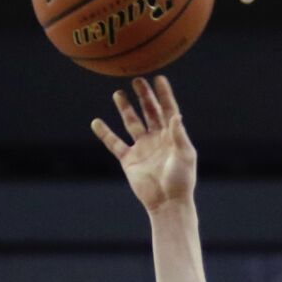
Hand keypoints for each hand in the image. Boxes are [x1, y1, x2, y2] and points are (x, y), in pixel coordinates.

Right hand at [92, 76, 196, 213]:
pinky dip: (105, 133)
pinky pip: (114, 144)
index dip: (164, 94)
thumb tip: (175, 115)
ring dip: (125, 109)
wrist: (167, 202)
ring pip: (131, 123)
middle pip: (149, 111)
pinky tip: (96, 122)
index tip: (159, 78)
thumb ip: (179, 135)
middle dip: (144, 96)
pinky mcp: (129, 160)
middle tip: (137, 80)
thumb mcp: (184, 156)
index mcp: (172, 135)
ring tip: (118, 93)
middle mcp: (156, 138)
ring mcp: (142, 148)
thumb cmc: (181, 180)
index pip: (167, 109)